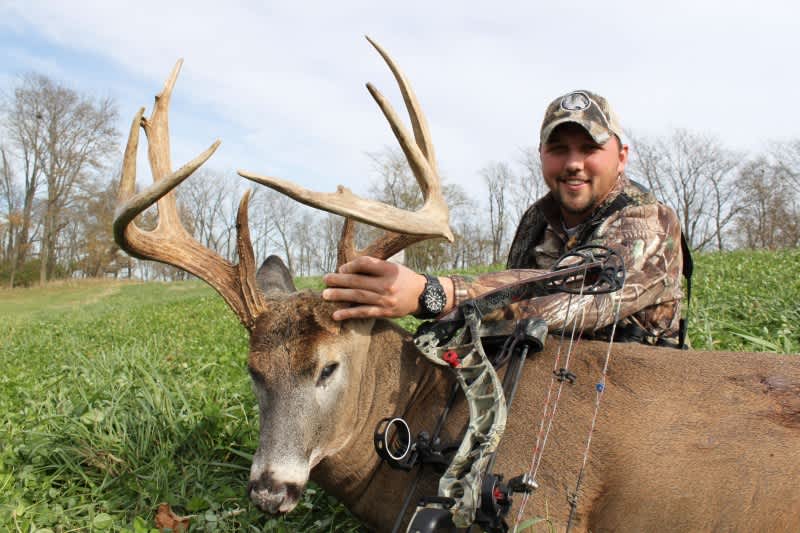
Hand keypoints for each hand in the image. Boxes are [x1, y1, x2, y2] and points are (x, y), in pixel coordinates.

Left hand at [322, 256, 450, 320]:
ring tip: (325, 295)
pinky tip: (336, 314)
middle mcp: (387, 284)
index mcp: (389, 269)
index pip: (365, 264)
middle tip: (325, 279)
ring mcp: (386, 300)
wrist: (422, 296)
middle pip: (358, 281)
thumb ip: (373, 267)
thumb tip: (346, 270)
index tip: (341, 269)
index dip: (351, 265)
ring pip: (358, 297)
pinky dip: (349, 313)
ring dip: (340, 296)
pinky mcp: (385, 312)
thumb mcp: (392, 267)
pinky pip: (364, 312)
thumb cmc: (403, 278)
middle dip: (339, 280)